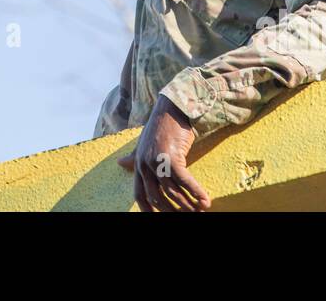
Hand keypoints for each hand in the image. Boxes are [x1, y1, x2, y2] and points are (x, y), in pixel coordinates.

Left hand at [117, 96, 211, 211]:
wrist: (172, 108)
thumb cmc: (160, 126)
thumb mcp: (143, 143)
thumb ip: (133, 157)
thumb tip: (119, 163)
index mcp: (138, 163)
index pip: (139, 194)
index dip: (147, 209)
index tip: (156, 217)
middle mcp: (145, 165)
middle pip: (158, 197)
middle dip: (173, 210)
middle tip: (187, 215)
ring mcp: (157, 162)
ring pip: (173, 192)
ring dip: (188, 204)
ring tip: (200, 210)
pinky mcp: (172, 158)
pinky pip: (185, 182)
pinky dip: (196, 193)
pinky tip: (205, 201)